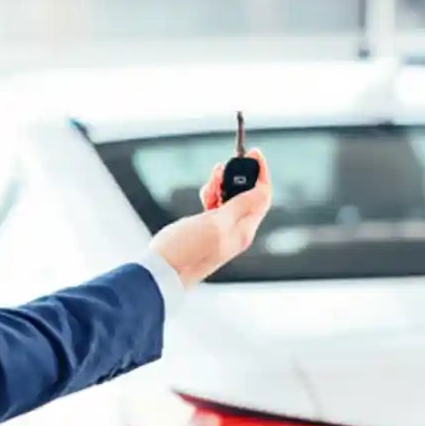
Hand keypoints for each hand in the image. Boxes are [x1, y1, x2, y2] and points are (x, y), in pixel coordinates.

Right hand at [150, 149, 271, 287]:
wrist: (161, 272)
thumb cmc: (185, 250)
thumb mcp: (216, 224)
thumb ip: (240, 206)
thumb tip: (263, 192)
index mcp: (243, 230)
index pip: (262, 196)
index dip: (261, 173)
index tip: (253, 153)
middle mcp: (236, 231)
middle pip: (248, 196)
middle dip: (239, 177)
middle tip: (223, 167)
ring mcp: (221, 232)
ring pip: (231, 200)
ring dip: (223, 185)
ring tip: (210, 182)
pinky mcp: (206, 232)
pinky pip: (218, 208)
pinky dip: (213, 196)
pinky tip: (205, 194)